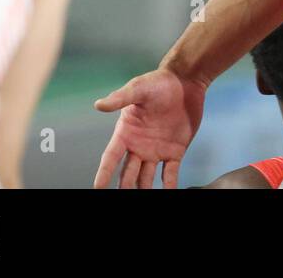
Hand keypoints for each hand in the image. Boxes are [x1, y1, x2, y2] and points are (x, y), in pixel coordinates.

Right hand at [93, 68, 206, 188]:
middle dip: (124, 187)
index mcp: (126, 133)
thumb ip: (120, 98)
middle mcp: (138, 146)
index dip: (104, 172)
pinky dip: (168, 186)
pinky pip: (170, 174)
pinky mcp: (175, 151)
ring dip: (143, 190)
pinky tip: (168, 194)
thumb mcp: (138, 89)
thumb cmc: (158, 82)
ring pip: (146, 178)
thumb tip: (99, 104)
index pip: (111, 157)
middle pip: (127, 173)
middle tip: (122, 197)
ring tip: (144, 200)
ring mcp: (156, 151)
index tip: (97, 187)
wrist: (185, 82)